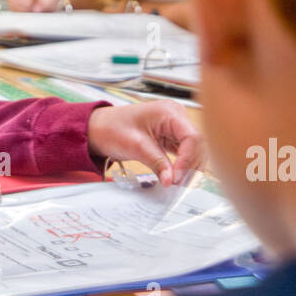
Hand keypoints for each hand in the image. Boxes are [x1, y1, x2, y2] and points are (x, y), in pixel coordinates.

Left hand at [87, 100, 202, 186]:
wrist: (98, 128)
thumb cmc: (112, 128)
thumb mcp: (135, 145)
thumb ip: (157, 162)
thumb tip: (172, 180)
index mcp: (169, 112)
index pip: (192, 137)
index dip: (188, 159)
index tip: (177, 177)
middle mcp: (176, 117)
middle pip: (196, 144)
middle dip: (190, 165)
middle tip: (178, 184)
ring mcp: (175, 127)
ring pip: (193, 150)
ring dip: (187, 168)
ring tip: (176, 183)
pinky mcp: (170, 138)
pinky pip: (183, 153)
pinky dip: (181, 166)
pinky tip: (175, 177)